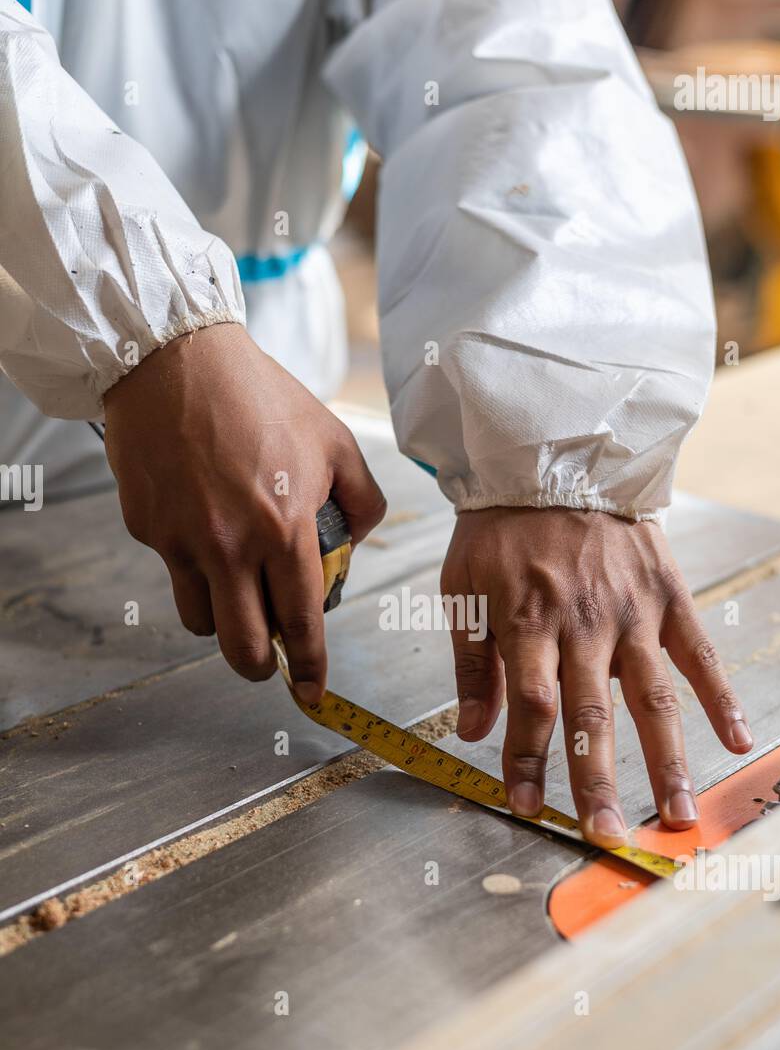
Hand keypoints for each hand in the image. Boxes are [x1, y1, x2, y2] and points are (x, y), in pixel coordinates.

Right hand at [104, 324, 384, 692]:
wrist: (177, 359)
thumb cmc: (261, 396)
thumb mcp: (335, 440)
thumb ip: (362, 500)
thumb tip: (357, 544)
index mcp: (283, 528)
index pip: (301, 621)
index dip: (309, 666)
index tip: (312, 691)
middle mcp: (230, 546)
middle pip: (241, 647)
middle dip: (260, 667)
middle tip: (269, 660)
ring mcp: (182, 541)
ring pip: (200, 621)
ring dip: (222, 620)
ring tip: (236, 589)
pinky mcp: (148, 529)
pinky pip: (174, 570)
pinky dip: (193, 567)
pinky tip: (204, 526)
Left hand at [441, 507, 751, 847]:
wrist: (556, 456)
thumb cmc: (502, 528)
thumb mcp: (463, 587)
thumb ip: (471, 662)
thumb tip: (471, 732)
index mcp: (528, 620)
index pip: (532, 707)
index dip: (528, 761)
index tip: (527, 808)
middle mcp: (584, 623)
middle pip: (594, 715)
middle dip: (598, 781)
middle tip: (606, 836)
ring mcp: (634, 612)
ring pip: (653, 698)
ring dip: (668, 760)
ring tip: (679, 813)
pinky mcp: (669, 597)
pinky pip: (700, 653)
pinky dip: (722, 696)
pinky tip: (738, 738)